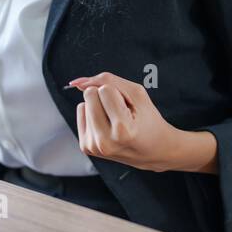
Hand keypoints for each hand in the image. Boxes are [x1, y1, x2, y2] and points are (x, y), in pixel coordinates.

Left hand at [70, 72, 216, 173]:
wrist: (153, 150)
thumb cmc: (148, 120)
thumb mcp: (137, 94)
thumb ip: (108, 80)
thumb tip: (77, 83)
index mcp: (122, 130)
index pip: (104, 89)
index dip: (118, 93)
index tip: (128, 107)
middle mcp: (105, 142)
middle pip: (89, 95)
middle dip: (105, 97)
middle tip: (121, 113)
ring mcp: (93, 147)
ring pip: (83, 104)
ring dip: (99, 107)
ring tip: (116, 122)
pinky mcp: (86, 147)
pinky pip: (80, 113)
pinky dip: (93, 115)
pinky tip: (107, 126)